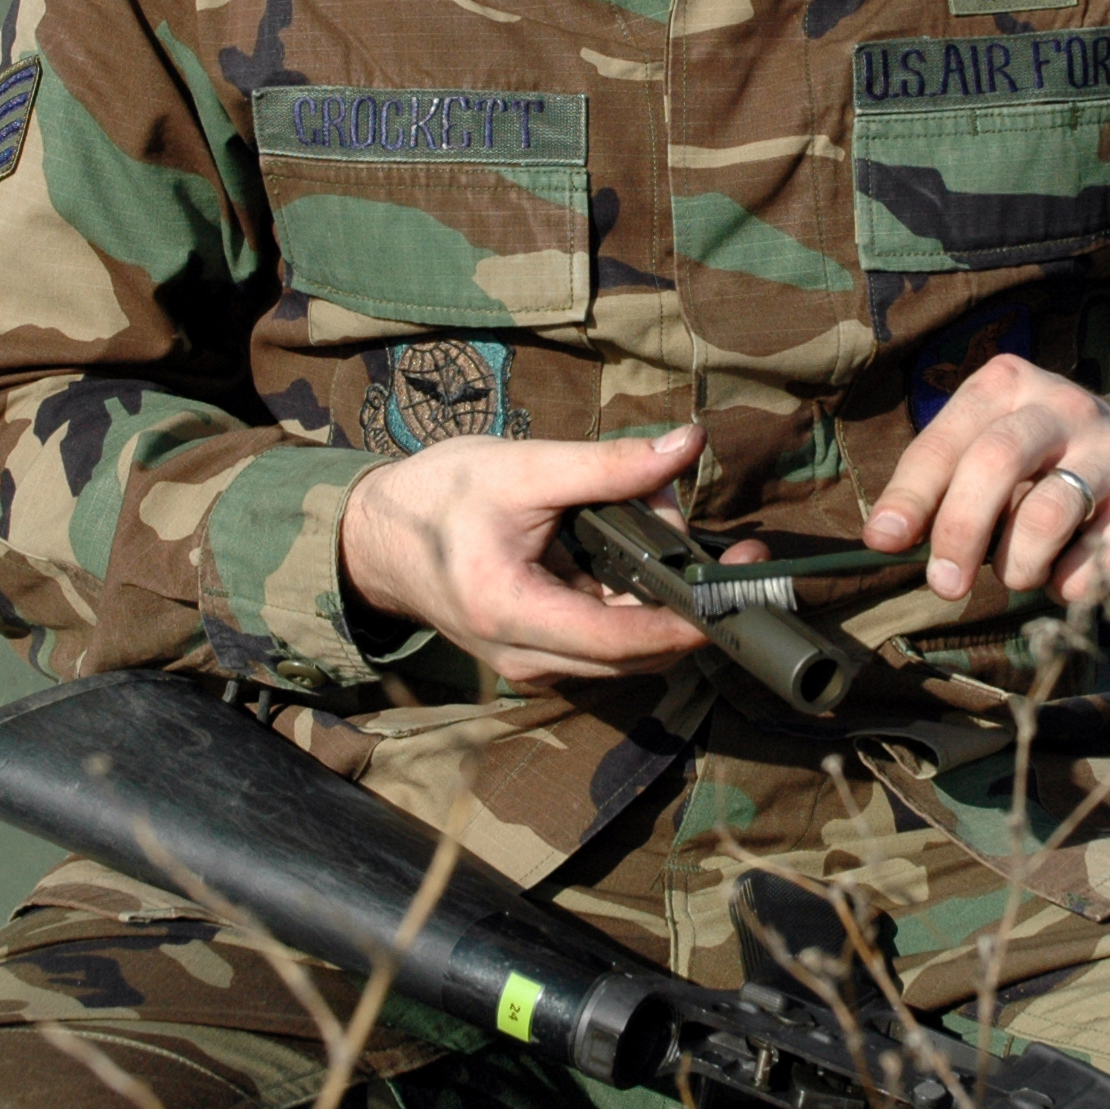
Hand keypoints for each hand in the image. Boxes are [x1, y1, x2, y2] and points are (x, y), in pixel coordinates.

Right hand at [338, 423, 764, 685]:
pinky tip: (627, 540)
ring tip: (651, 512)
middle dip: (676, 589)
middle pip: (635, 648)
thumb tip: (687, 444)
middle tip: (685, 516)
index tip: (733, 587)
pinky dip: (627, 593)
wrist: (376, 537)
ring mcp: (532, 664)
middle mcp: (526, 658)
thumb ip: (608, 465)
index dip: (686, 620)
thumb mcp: (523, 467)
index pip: (621, 639)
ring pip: (624, 645)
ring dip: (653, 587)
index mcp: (513, 613)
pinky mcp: (539, 654)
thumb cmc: (438, 497)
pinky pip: (603, 636)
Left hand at [861, 355, 1109, 604]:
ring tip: (1019, 574)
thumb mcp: (993, 455)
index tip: (884, 540)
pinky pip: (1091, 565)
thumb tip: (884, 536)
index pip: (948, 438)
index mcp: (1009, 384)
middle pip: (996, 462)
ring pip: (1043, 517)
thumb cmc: (1047, 466)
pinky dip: (1066, 586)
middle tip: (944, 585)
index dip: (911, 492)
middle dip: (960, 532)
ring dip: (1016, 567)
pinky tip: (1070, 572)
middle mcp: (1064, 405)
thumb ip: (941, 487)